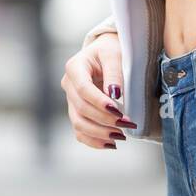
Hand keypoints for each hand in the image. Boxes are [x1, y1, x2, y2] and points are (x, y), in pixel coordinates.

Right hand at [60, 32, 137, 149]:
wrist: (105, 53)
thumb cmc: (111, 51)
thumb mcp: (114, 55)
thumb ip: (114, 73)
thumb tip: (114, 94)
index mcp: (74, 67)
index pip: (83, 88)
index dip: (98, 102)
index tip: (117, 110)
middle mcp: (68, 85)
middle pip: (81, 108)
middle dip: (104, 119)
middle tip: (127, 123)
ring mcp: (71, 100)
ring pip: (78, 123)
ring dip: (100, 133)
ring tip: (121, 136)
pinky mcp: (77, 112)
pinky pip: (80, 131)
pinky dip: (94, 140)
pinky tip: (111, 144)